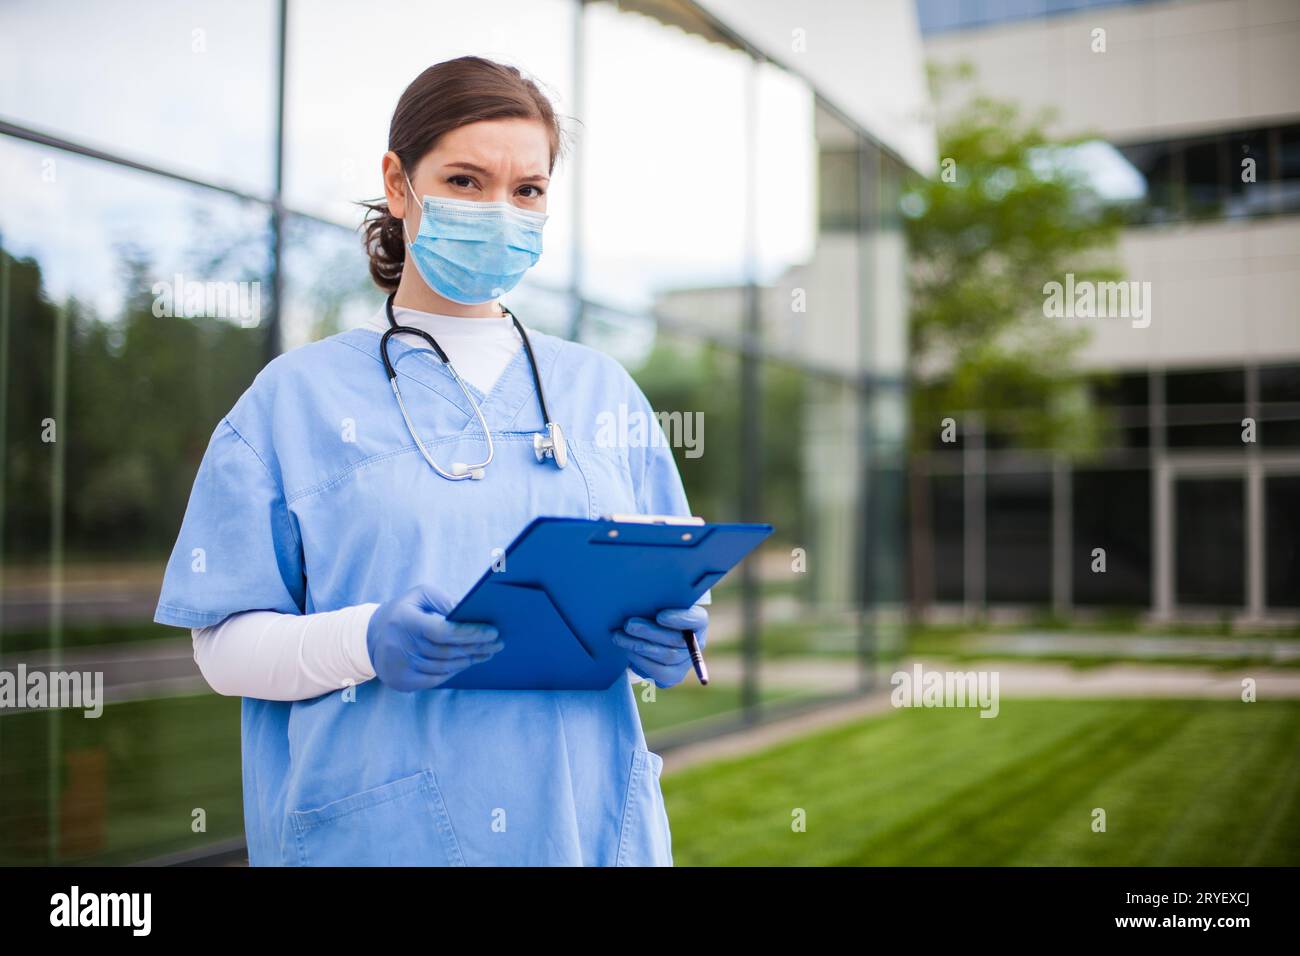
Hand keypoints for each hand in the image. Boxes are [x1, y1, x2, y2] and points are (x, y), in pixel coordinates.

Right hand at [366, 584, 501, 691]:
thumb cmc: (403, 611)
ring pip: (444, 667)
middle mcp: (400, 646)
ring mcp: (400, 667)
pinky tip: (467, 662)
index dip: (470, 633)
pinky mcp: (401, 681)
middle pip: (448, 652)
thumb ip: (445, 602)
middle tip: (498, 643)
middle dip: (477, 647)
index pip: (443, 631)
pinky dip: (454, 672)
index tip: (493, 632)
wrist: (370, 636)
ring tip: (487, 652)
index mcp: (405, 621)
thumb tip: (472, 614)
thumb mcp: (420, 596)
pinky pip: (436, 679)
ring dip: (469, 660)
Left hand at [613, 605, 707, 688]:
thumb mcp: (656, 603)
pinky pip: (660, 673)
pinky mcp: (674, 676)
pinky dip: (641, 662)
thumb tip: (639, 600)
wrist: (647, 633)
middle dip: (650, 632)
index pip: (697, 619)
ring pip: (667, 657)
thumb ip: (655, 601)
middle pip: (677, 640)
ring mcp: (686, 662)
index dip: (680, 619)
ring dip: (640, 647)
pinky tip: (628, 651)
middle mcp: (696, 642)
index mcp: (698, 620)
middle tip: (629, 625)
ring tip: (619, 637)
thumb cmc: (652, 611)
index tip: (660, 616)